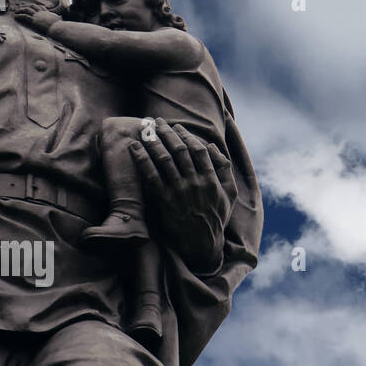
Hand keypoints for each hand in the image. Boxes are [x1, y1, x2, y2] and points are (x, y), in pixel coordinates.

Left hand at [12, 0, 61, 33]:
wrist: (56, 27)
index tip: (31, 6)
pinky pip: (25, 16)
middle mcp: (41, 12)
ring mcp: (37, 15)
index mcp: (47, 12)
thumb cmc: (59, 26)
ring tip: (16, 11)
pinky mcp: (34, 20)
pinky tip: (15, 16)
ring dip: (21, 10)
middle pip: (32, 6)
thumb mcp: (59, 20)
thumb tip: (60, 19)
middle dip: (26, 6)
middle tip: (21, 8)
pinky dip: (19, 16)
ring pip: (27, 10)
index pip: (40, 7)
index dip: (35, 6)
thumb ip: (58, 19)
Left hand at [130, 119, 236, 271]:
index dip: (186, 135)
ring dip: (153, 142)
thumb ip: (224, 169)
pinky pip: (151, 177)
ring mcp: (179, 192)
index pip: (198, 150)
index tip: (177, 126)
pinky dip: (142, 160)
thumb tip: (213, 147)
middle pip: (179, 151)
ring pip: (164, 160)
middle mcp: (195, 183)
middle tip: (156, 121)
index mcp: (211, 179)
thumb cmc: (216, 217)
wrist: (202, 244)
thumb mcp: (230, 194)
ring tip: (145, 129)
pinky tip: (135, 148)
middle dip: (167, 133)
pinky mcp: (165, 201)